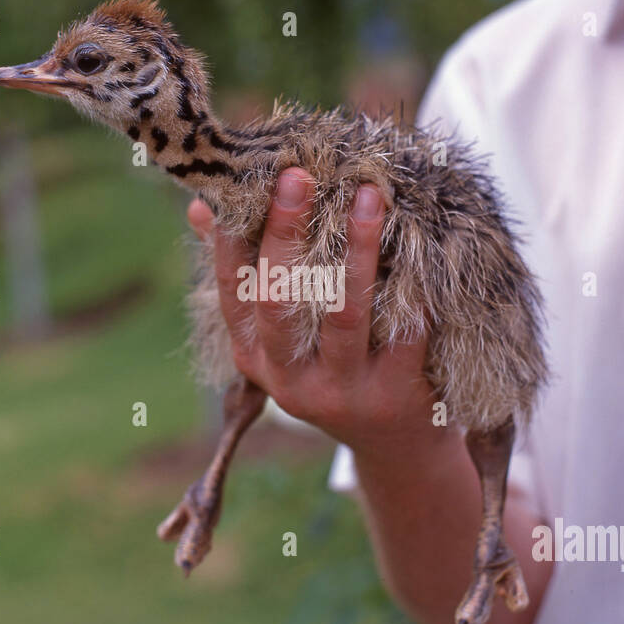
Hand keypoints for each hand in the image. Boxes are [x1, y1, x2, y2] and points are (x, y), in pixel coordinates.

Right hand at [186, 167, 439, 453]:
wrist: (397, 448)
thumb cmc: (337, 370)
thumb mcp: (284, 337)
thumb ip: (250, 275)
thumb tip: (200, 207)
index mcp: (255, 358)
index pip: (233, 291)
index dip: (233, 237)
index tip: (248, 181)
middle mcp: (289, 380)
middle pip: (278, 300)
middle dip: (286, 232)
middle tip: (299, 175)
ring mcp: (341, 391)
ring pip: (344, 313)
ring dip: (357, 249)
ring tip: (370, 196)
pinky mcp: (393, 395)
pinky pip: (402, 331)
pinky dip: (412, 288)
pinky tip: (423, 244)